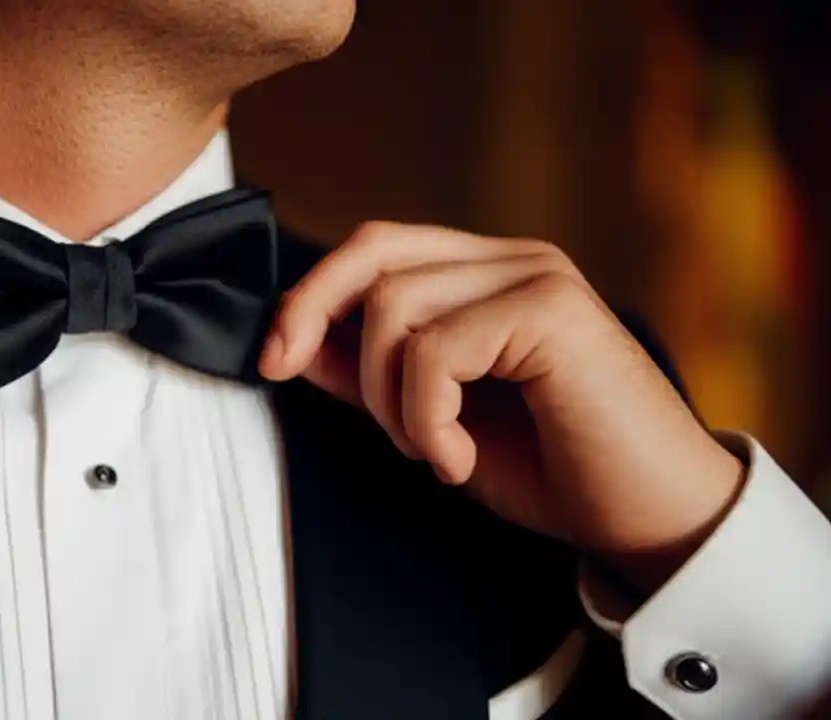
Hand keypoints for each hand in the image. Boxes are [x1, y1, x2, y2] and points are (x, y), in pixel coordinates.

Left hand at [261, 222, 744, 590]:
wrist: (650, 518)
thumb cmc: (553, 468)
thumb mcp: (436, 420)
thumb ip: (374, 374)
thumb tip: (298, 345)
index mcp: (487, 276)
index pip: (377, 249)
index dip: (310, 294)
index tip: (272, 358)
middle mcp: (513, 261)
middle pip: (374, 252)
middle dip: (311, 313)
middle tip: (287, 371)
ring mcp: (536, 278)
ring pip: (396, 307)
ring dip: (388, 397)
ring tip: (433, 448)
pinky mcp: (553, 311)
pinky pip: (437, 352)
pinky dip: (426, 418)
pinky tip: (458, 460)